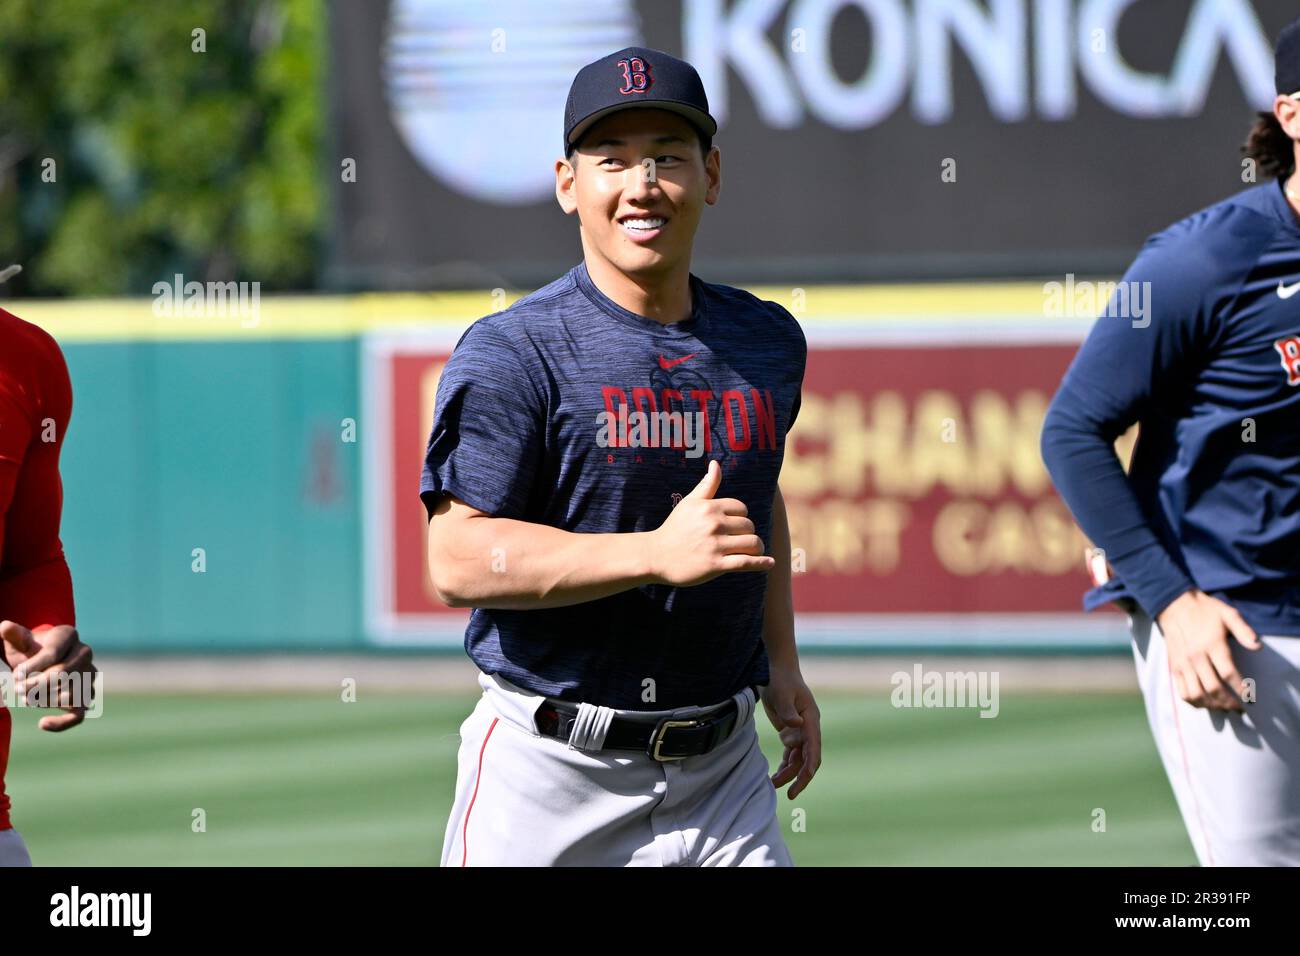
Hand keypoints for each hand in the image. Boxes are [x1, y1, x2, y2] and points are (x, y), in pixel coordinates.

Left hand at [1, 621, 96, 730]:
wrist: (43, 661)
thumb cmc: (29, 649)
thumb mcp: (20, 640)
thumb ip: (14, 634)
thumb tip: (5, 627)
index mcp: (69, 635)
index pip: (52, 654)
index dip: (31, 667)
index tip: (16, 674)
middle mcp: (84, 653)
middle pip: (61, 675)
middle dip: (35, 685)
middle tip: (18, 689)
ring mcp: (88, 675)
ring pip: (68, 694)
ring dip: (42, 700)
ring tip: (26, 698)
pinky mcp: (85, 697)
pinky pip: (79, 715)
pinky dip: (61, 723)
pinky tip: (42, 724)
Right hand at [646, 459, 774, 585]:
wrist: (656, 556)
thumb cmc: (675, 528)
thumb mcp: (689, 503)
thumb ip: (707, 484)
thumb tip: (716, 464)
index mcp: (709, 507)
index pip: (741, 508)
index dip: (740, 517)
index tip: (733, 525)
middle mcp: (714, 524)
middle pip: (748, 525)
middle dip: (746, 532)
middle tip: (737, 539)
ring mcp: (715, 545)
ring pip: (752, 543)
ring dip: (756, 548)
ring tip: (753, 550)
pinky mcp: (716, 565)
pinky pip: (746, 562)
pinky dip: (761, 563)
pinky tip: (769, 563)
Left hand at [761, 664, 821, 798]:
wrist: (777, 672)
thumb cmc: (782, 680)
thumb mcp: (783, 693)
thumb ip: (788, 710)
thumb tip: (796, 726)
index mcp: (811, 720)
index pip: (814, 747)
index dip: (811, 765)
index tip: (805, 779)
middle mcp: (808, 729)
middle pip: (808, 759)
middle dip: (801, 778)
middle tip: (791, 795)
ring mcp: (800, 733)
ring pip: (797, 760)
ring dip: (788, 774)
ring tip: (773, 785)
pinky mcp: (790, 733)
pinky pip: (789, 755)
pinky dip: (783, 766)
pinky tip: (775, 777)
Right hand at [1155, 590, 1259, 711]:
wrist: (1173, 605)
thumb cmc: (1204, 610)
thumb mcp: (1228, 613)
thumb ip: (1243, 630)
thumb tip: (1257, 646)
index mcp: (1212, 644)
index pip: (1228, 673)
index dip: (1241, 689)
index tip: (1250, 697)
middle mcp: (1196, 657)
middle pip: (1213, 688)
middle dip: (1229, 702)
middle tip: (1239, 708)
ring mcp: (1183, 663)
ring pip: (1197, 694)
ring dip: (1211, 705)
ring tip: (1223, 708)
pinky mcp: (1174, 667)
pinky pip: (1182, 691)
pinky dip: (1194, 702)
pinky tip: (1205, 704)